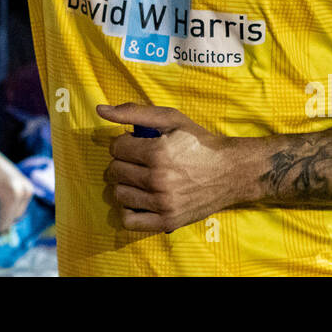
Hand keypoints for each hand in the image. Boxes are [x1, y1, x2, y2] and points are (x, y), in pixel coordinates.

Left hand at [97, 103, 246, 233]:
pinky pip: (129, 221)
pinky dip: (128, 210)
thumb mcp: (171, 118)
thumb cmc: (199, 142)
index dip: (123, 142)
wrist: (231, 171)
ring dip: (125, 184)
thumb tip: (101, 110)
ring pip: (119, 195)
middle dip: (122, 162)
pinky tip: (139, 198)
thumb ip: (134, 112)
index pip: (116, 148)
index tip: (135, 143)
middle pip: (115, 171)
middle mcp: (159, 180)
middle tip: (138, 160)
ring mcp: (163, 204)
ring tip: (139, 178)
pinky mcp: (168, 222)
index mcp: (158, 153)